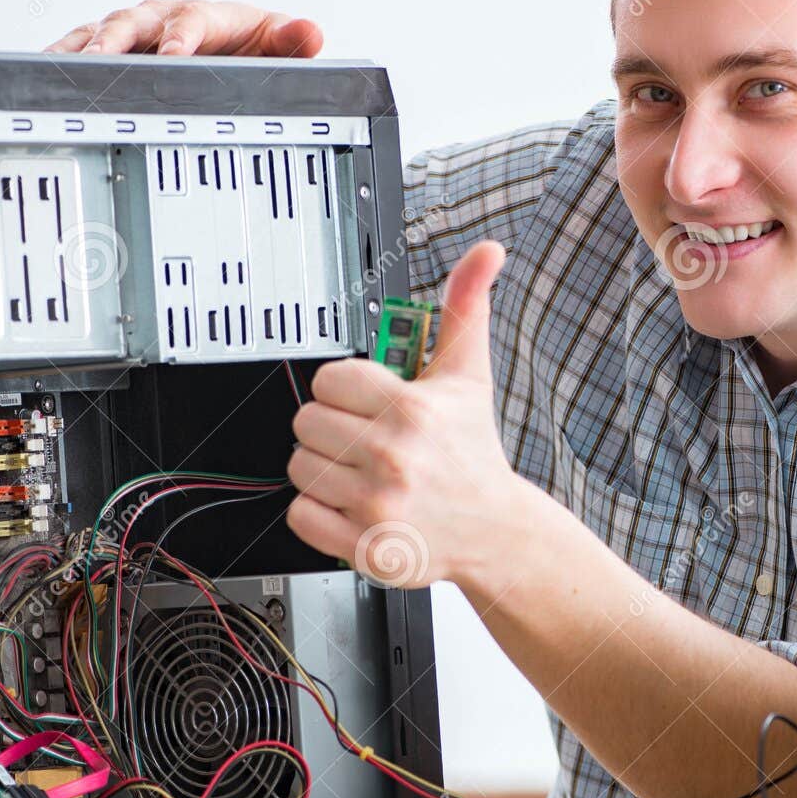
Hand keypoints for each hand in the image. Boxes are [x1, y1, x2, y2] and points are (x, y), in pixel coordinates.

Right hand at [43, 0, 322, 57]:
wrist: (232, 43)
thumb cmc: (252, 43)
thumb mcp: (278, 44)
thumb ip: (293, 41)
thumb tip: (312, 32)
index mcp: (206, 15)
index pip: (192, 20)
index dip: (181, 37)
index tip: (173, 55)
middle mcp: (165, 16)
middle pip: (135, 20)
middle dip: (117, 39)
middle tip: (104, 61)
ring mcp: (137, 29)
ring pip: (103, 30)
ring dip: (84, 48)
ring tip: (66, 69)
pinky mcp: (114, 44)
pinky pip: (83, 45)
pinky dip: (65, 56)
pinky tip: (46, 71)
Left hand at [286, 242, 528, 589]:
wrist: (496, 532)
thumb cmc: (474, 453)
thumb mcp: (470, 376)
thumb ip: (465, 307)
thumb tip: (486, 252)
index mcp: (412, 410)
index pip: (329, 380)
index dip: (344, 389)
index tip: (365, 401)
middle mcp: (393, 456)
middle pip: (306, 423)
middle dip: (332, 428)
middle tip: (364, 438)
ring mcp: (377, 504)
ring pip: (299, 468)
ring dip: (323, 470)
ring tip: (361, 473)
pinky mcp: (363, 546)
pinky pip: (300, 514)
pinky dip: (319, 512)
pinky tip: (353, 504)